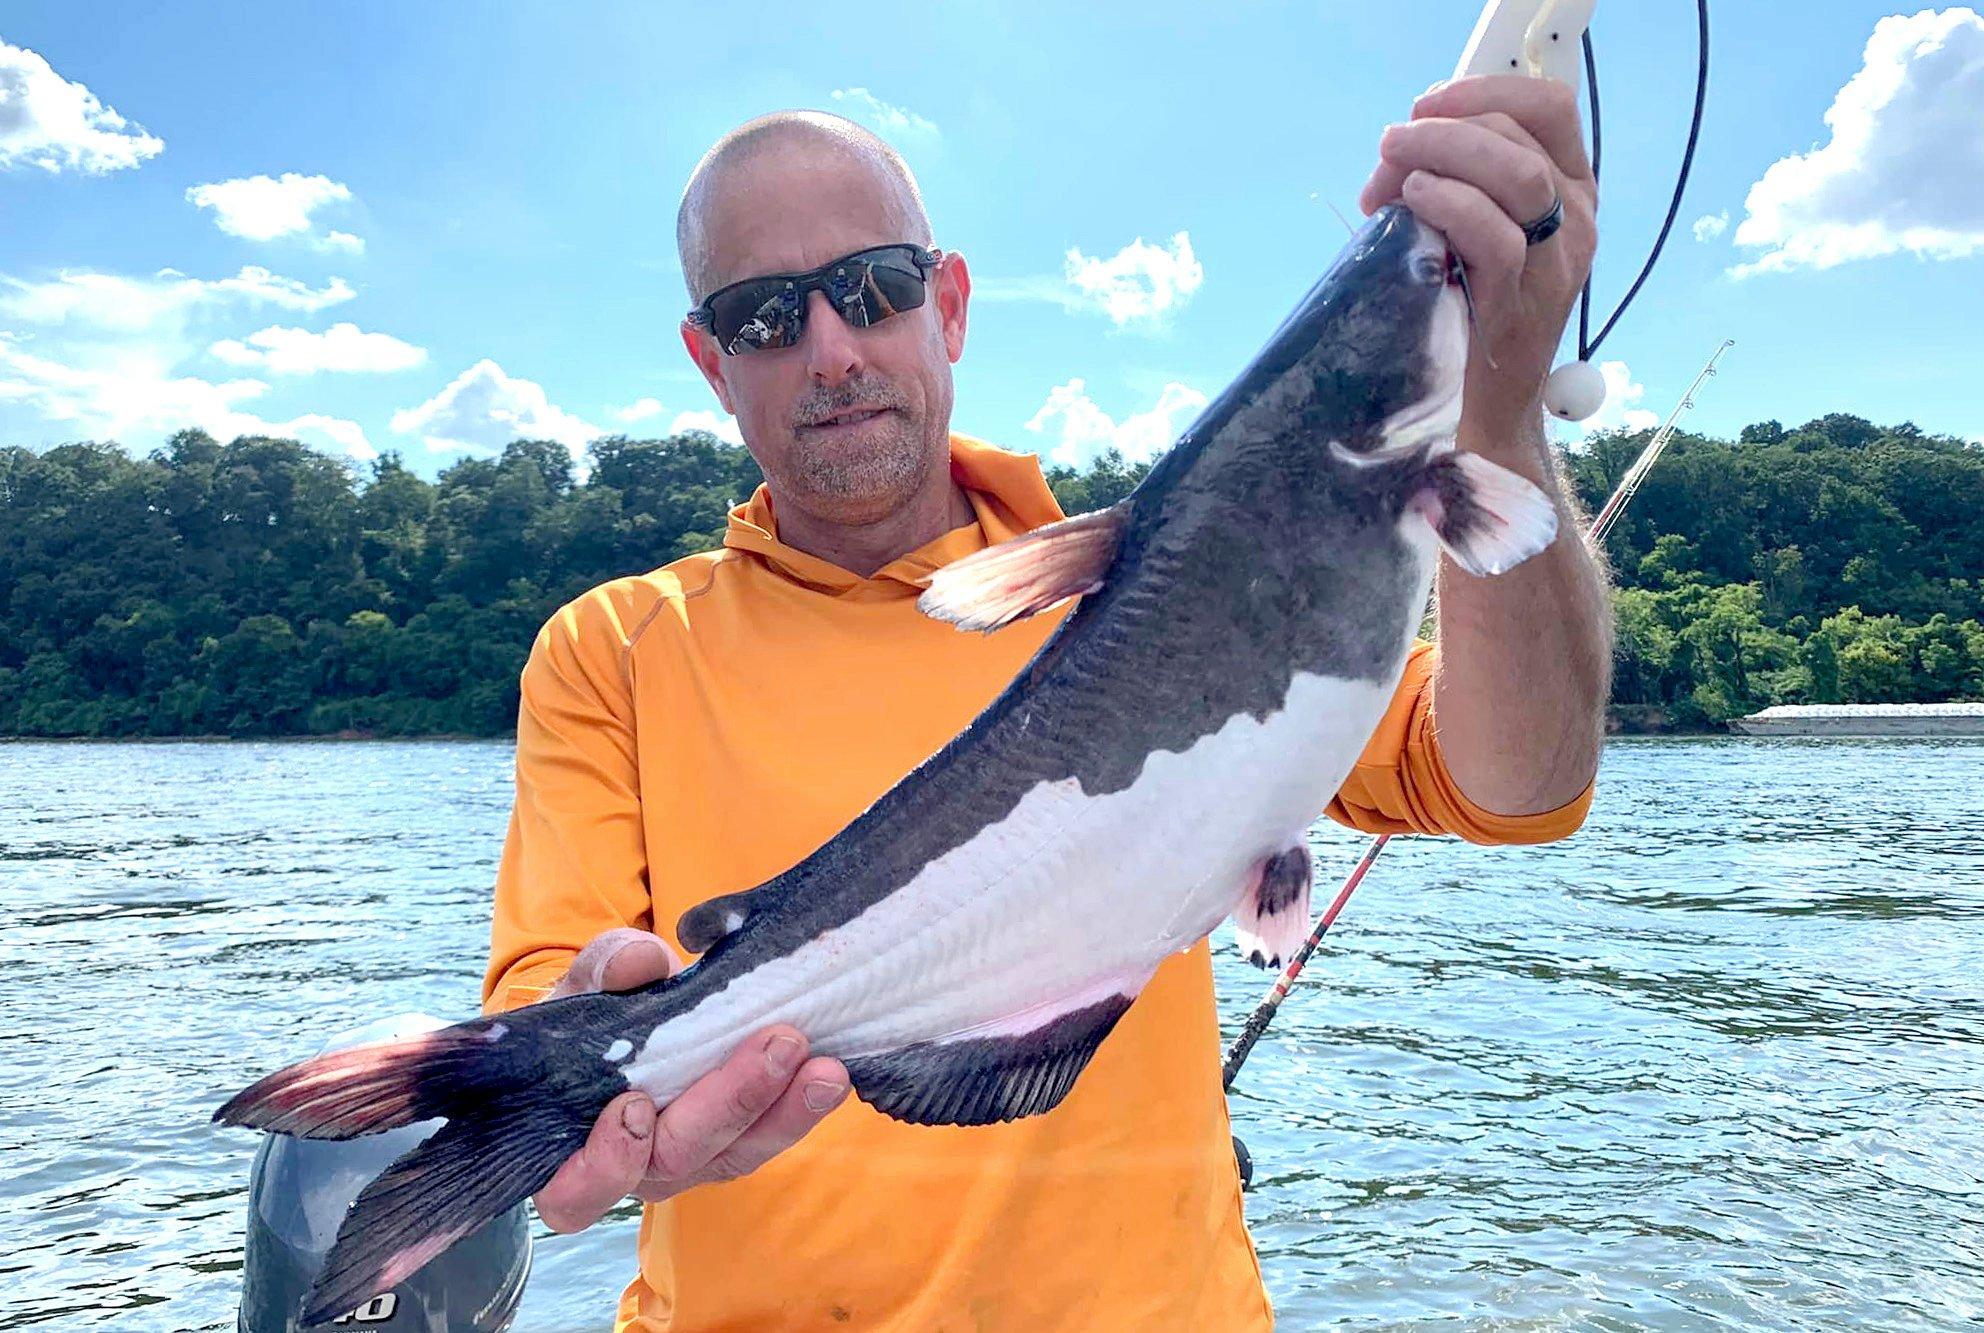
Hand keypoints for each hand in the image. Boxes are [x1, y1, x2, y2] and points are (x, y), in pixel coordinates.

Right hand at [529, 926, 850, 1232]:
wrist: (632, 1015)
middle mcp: (635, 1168)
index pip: (576, 1190)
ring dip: (785, 1111)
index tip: (635, 1106)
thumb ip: (606, 968)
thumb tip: (640, 960)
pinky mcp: (739, 1140)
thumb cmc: (591, 1013)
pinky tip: (832, 1070)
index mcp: (572, 1148)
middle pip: (679, 1159)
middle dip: (730, 1103)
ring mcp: (694, 1158)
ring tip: (825, 1068)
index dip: (605, 1162)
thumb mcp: (587, 983)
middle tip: (776, 1045)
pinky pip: (771, 1135)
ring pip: (739, 1154)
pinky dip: (800, 1104)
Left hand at [1358, 75, 1598, 423]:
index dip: (1484, 91)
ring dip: (1445, 155)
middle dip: (1445, 129)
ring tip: (1393, 169)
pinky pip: (1497, 238)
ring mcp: (1557, 265)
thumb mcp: (1465, 228)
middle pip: (1522, 137)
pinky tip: (1413, 201)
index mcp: (1571, 189)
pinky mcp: (1522, 307)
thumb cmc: (1460, 310)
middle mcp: (1578, 221)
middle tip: (1389, 147)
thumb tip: (1398, 145)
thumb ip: (1450, 179)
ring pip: (1520, 176)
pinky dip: (1451, 205)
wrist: (1475, 408)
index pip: (1549, 107)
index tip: (1425, 103)